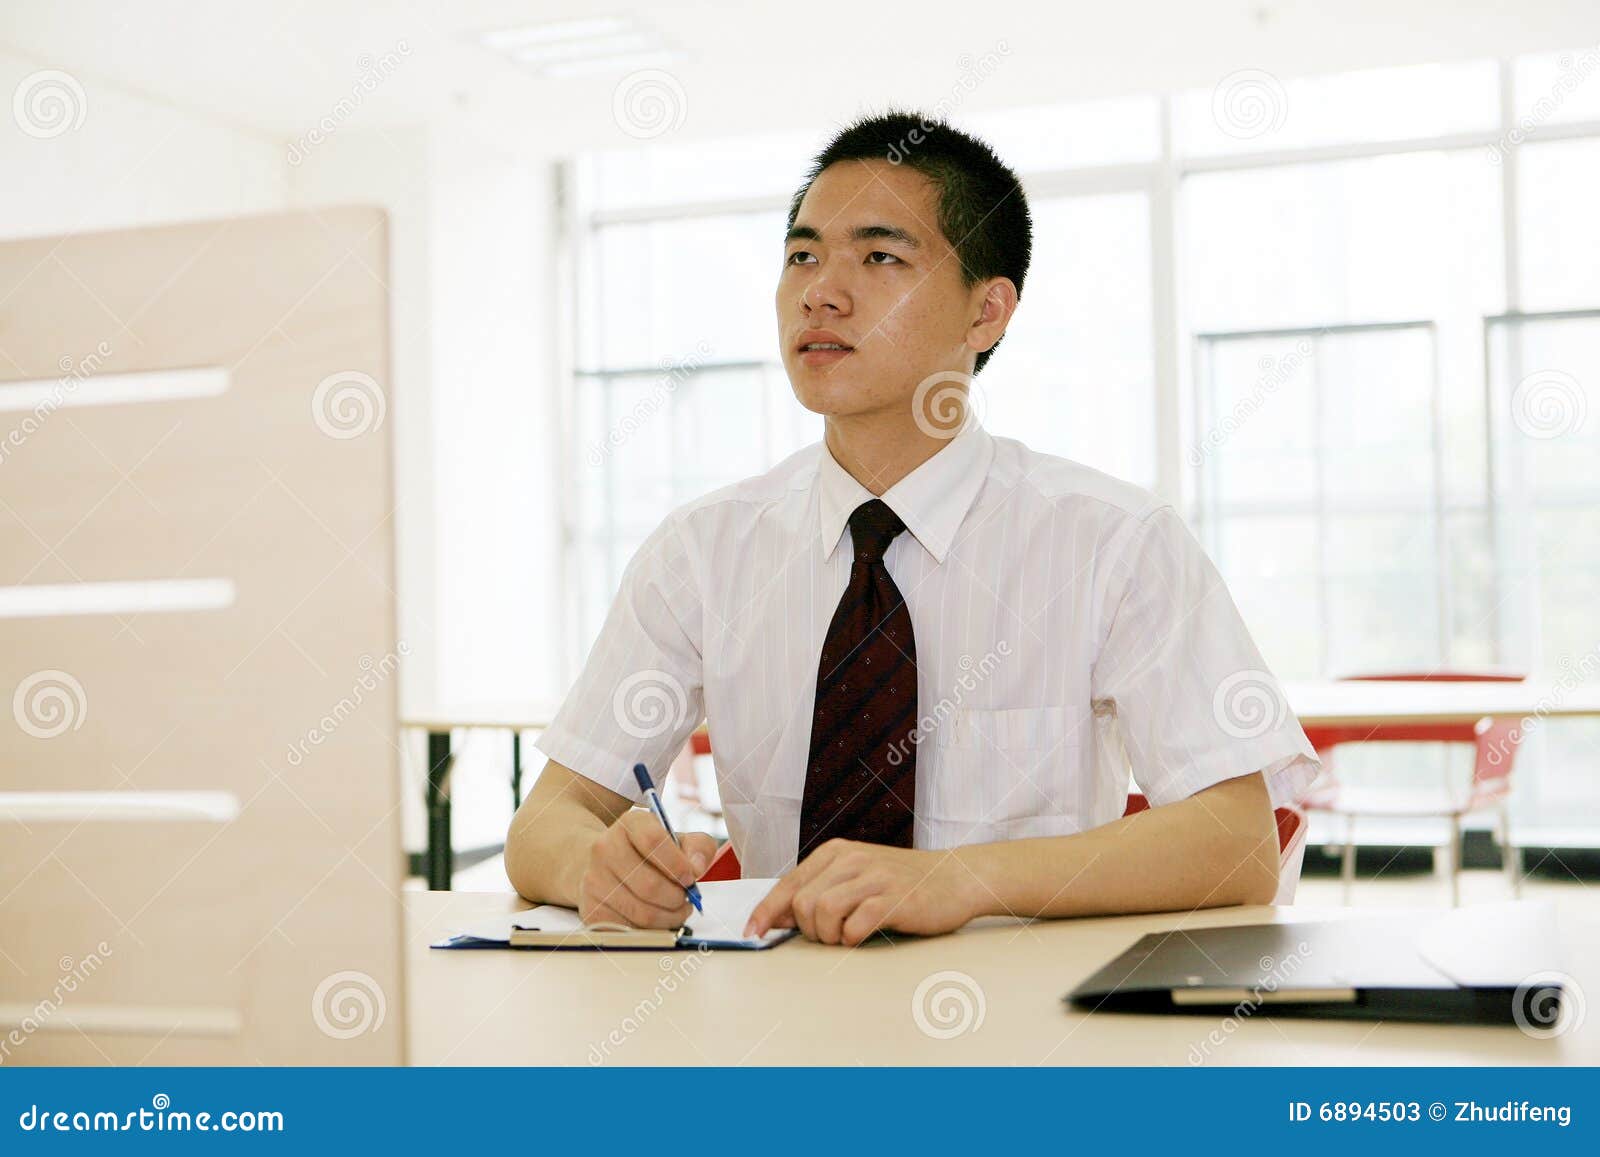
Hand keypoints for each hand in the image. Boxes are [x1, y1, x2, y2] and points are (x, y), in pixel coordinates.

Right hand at [578, 811, 717, 928]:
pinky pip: (631, 929)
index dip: (677, 864)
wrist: (604, 863)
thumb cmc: (648, 852)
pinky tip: (657, 917)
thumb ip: (698, 846)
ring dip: (670, 917)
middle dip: (677, 898)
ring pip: (642, 913)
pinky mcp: (591, 909)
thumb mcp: (677, 839)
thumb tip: (697, 868)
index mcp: (629, 824)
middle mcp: (605, 849)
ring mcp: (594, 880)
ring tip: (677, 909)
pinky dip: (651, 930)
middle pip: (649, 885)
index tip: (691, 878)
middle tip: (687, 899)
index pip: (653, 841)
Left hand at [743, 839, 982, 945]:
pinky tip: (864, 935)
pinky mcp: (895, 898)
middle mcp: (852, 859)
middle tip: (830, 935)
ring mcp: (874, 877)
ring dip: (829, 936)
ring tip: (846, 936)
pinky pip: (855, 925)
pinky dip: (852, 938)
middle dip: (808, 930)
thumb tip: (779, 917)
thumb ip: (820, 891)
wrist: (955, 879)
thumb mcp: (856, 878)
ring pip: (822, 913)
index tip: (753, 933)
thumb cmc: (901, 883)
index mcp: (836, 853)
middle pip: (802, 903)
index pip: (789, 884)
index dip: (767, 911)